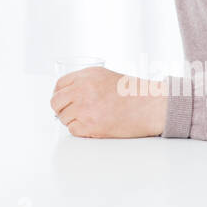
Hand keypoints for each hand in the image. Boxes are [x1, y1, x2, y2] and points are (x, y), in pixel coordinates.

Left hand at [50, 67, 167, 137]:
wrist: (151, 106)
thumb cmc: (133, 93)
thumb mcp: (105, 76)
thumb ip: (85, 82)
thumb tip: (68, 93)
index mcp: (86, 76)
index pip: (59, 85)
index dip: (59, 94)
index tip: (62, 101)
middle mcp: (82, 90)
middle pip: (56, 102)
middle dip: (61, 108)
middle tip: (71, 113)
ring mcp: (85, 108)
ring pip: (63, 117)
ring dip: (72, 120)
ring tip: (89, 119)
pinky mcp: (91, 125)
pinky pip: (73, 130)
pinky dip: (80, 130)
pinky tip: (93, 126)